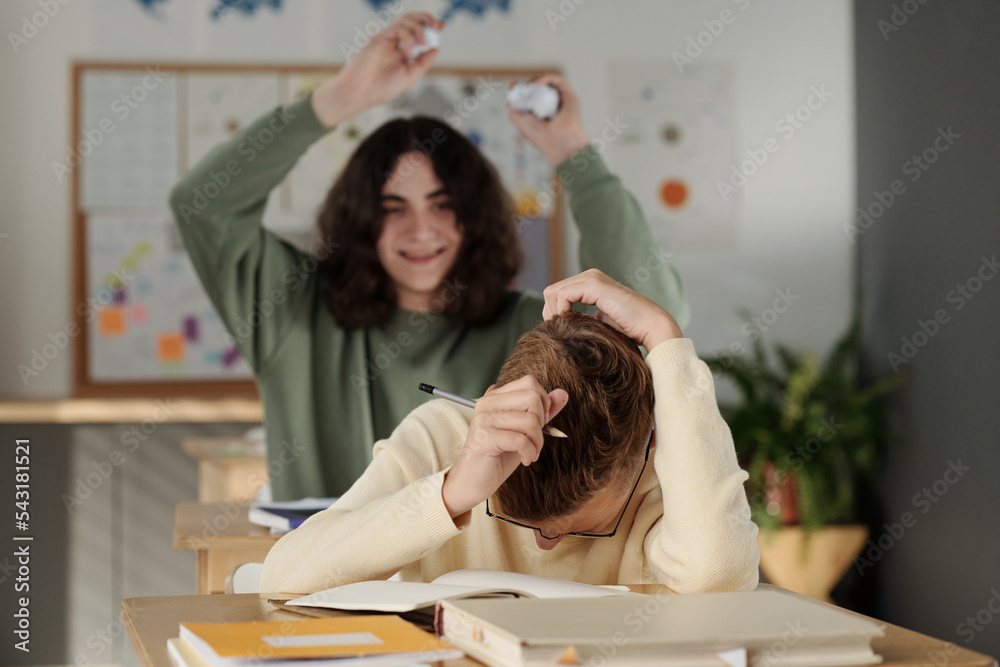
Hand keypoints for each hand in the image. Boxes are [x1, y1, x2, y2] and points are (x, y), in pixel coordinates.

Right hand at [311, 13, 442, 126]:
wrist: (360, 93)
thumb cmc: (380, 88)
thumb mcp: (409, 76)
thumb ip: (422, 63)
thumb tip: (436, 49)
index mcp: (402, 50)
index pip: (417, 30)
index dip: (429, 26)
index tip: (441, 26)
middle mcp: (394, 42)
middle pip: (412, 19)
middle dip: (427, 19)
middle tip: (438, 26)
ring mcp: (386, 39)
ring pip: (405, 20)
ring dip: (419, 28)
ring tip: (422, 43)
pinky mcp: (379, 39)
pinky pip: (398, 29)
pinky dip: (408, 38)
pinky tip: (407, 53)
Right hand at [441, 377, 568, 517]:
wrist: (471, 481)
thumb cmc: (497, 456)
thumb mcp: (524, 432)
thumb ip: (543, 412)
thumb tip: (562, 393)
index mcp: (495, 397)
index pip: (529, 383)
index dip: (543, 402)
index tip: (539, 424)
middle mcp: (488, 403)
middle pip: (532, 397)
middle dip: (542, 423)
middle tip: (535, 440)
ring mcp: (485, 419)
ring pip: (530, 420)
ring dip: (537, 442)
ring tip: (530, 453)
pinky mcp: (485, 438)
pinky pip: (521, 440)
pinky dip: (529, 453)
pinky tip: (525, 459)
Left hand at [507, 74, 589, 165]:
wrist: (557, 142)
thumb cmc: (540, 136)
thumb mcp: (521, 123)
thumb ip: (513, 111)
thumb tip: (508, 100)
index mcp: (542, 112)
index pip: (532, 95)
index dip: (522, 88)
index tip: (513, 84)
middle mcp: (552, 105)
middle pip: (539, 87)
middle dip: (528, 85)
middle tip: (521, 87)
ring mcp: (561, 99)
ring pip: (548, 82)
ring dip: (536, 81)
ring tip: (529, 87)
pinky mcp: (569, 94)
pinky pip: (557, 79)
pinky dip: (546, 78)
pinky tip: (537, 84)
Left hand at [542, 269, 683, 351]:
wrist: (650, 326)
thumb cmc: (628, 329)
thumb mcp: (599, 321)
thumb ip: (582, 317)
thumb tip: (561, 324)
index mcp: (590, 282)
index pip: (557, 293)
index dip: (553, 312)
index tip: (561, 330)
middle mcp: (589, 276)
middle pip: (551, 291)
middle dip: (551, 313)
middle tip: (561, 330)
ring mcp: (592, 278)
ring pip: (553, 292)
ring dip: (554, 313)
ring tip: (566, 328)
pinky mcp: (594, 285)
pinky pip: (562, 295)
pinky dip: (561, 311)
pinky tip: (572, 323)